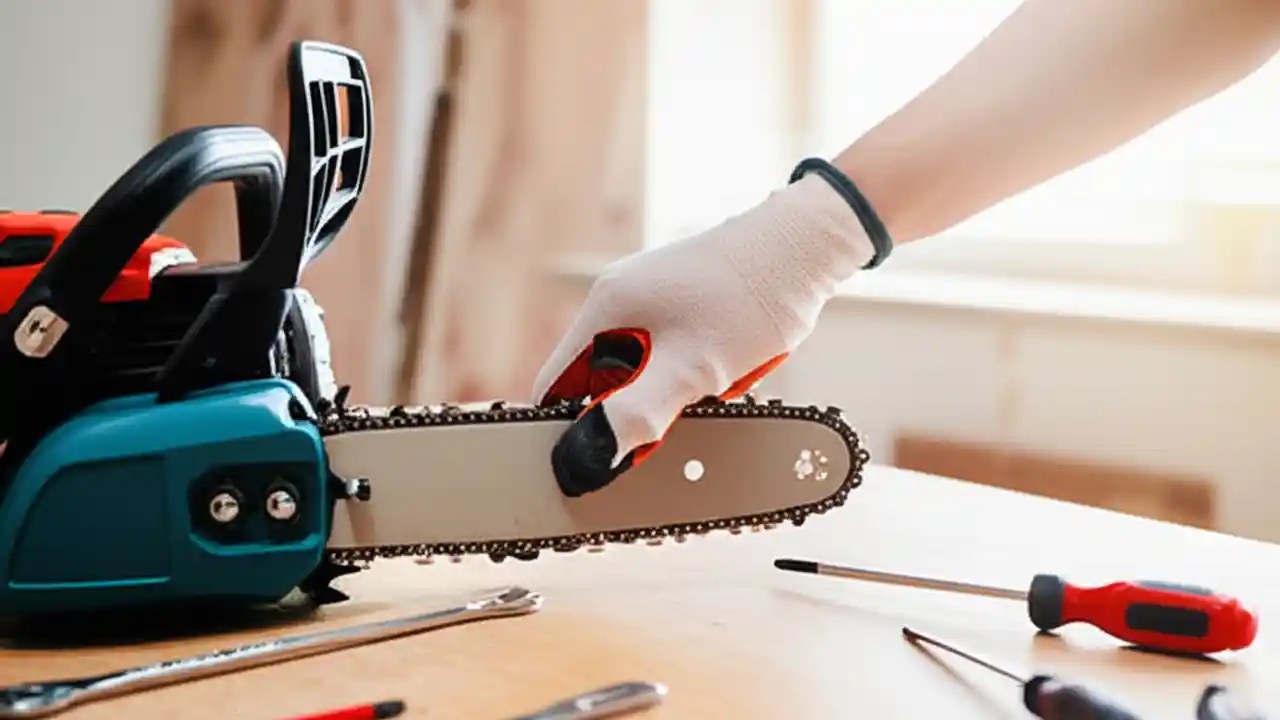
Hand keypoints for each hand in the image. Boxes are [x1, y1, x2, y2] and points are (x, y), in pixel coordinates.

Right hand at [533, 168, 881, 496]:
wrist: (808, 246)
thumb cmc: (750, 299)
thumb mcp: (692, 369)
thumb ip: (636, 415)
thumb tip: (584, 459)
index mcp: (605, 309)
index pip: (553, 386)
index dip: (564, 430)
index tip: (593, 462)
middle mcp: (619, 299)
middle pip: (598, 382)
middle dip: (634, 410)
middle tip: (679, 419)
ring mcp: (651, 298)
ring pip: (639, 371)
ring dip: (670, 393)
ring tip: (714, 387)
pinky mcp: (682, 303)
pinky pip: (669, 354)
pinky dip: (691, 374)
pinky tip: (725, 373)